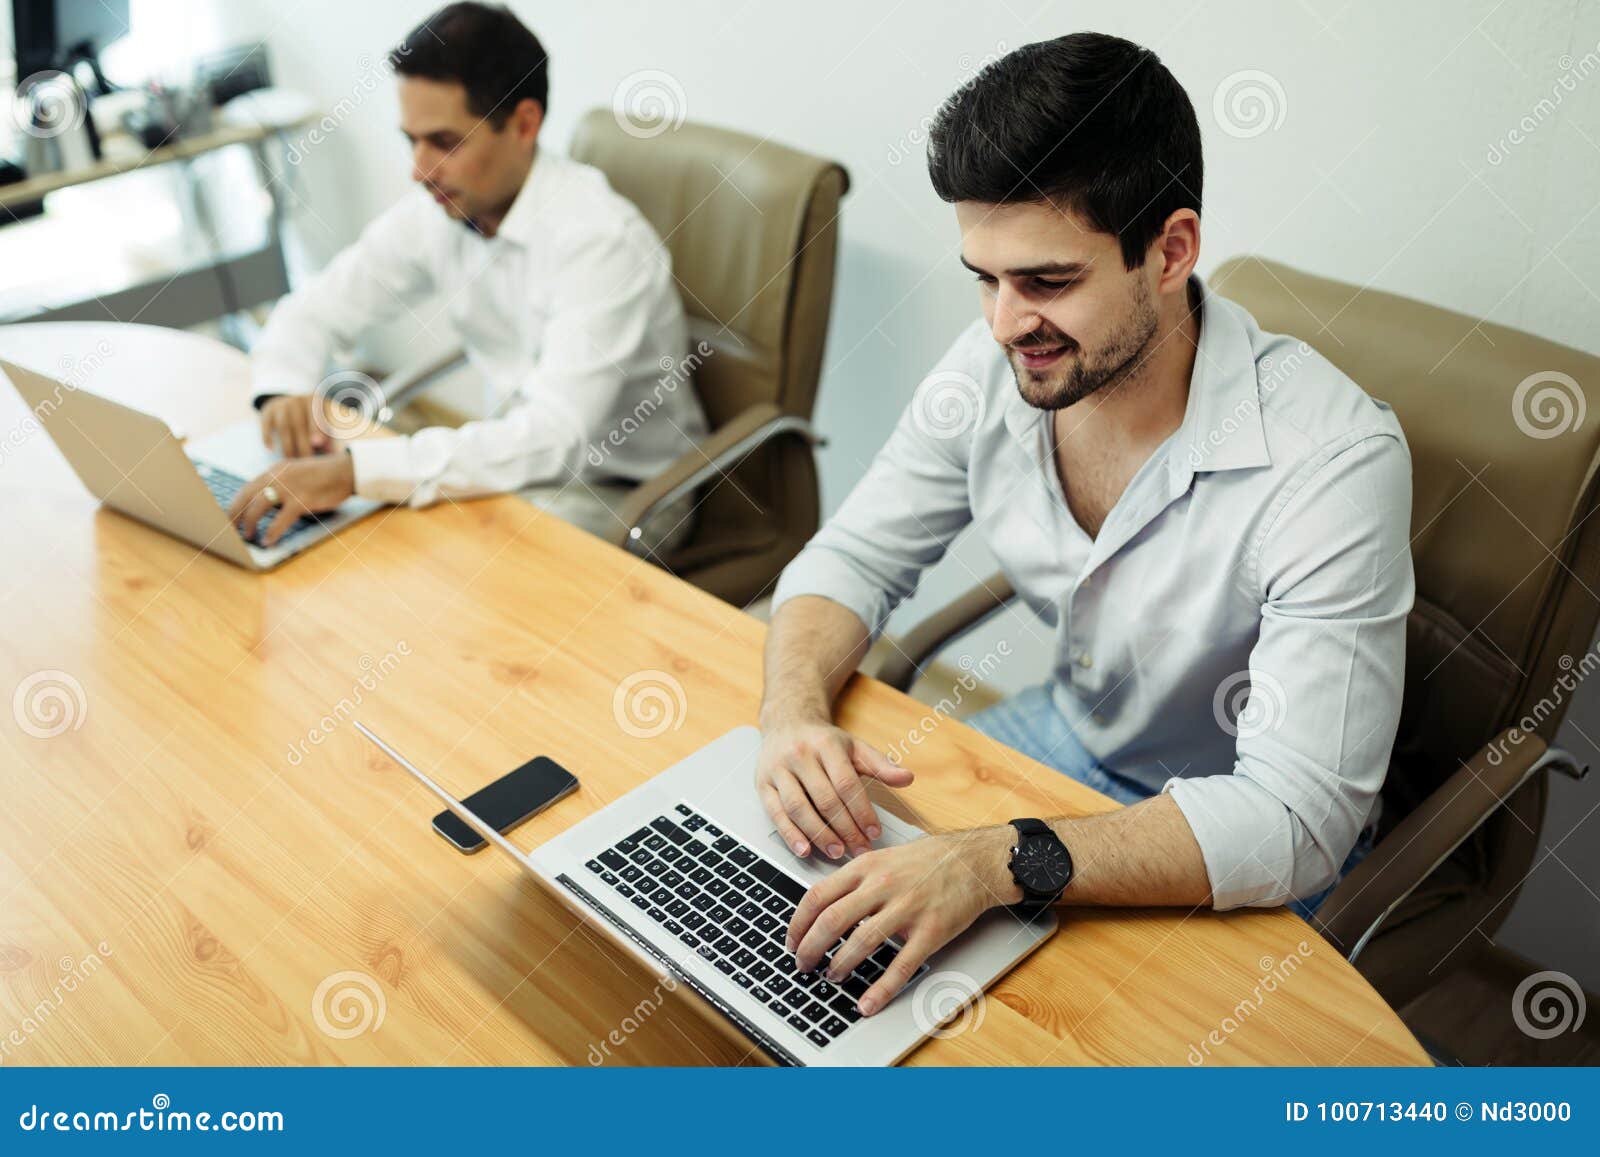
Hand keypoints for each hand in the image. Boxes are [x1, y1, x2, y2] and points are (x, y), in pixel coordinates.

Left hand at [227, 451, 355, 546]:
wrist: (346, 470)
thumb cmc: (325, 475)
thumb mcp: (297, 472)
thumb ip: (281, 483)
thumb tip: (269, 501)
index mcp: (275, 470)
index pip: (247, 488)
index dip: (236, 503)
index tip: (231, 516)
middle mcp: (277, 477)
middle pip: (246, 496)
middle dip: (234, 514)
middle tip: (229, 529)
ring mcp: (288, 488)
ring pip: (258, 507)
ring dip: (249, 523)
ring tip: (247, 536)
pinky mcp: (301, 500)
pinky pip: (280, 520)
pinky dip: (272, 532)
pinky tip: (268, 541)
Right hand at [259, 394, 331, 457]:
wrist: (287, 403)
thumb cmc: (311, 419)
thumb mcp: (321, 421)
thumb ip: (327, 436)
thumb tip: (331, 453)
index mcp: (315, 402)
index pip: (317, 414)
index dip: (317, 428)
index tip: (318, 443)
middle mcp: (298, 400)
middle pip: (300, 424)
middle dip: (303, 444)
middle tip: (306, 460)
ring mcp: (282, 405)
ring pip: (284, 427)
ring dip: (288, 445)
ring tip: (291, 460)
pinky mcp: (268, 411)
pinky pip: (266, 425)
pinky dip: (268, 437)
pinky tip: (271, 449)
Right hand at [756, 720, 914, 859]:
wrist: (787, 722)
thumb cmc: (822, 741)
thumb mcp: (854, 747)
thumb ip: (880, 765)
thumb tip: (907, 778)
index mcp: (827, 745)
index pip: (847, 783)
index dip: (862, 811)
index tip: (874, 832)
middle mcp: (800, 755)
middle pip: (825, 799)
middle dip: (845, 829)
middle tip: (860, 850)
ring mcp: (778, 770)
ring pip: (798, 808)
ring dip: (819, 834)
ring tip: (837, 852)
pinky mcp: (762, 784)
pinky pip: (776, 813)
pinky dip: (790, 834)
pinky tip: (805, 849)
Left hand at [786, 827, 1019, 1014]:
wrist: (972, 860)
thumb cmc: (928, 860)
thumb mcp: (883, 858)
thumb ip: (854, 879)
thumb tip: (821, 906)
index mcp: (866, 867)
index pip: (817, 896)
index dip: (798, 924)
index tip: (791, 941)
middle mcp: (882, 886)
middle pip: (832, 921)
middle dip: (810, 949)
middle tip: (803, 965)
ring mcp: (906, 908)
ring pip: (861, 943)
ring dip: (839, 965)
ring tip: (831, 977)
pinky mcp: (930, 931)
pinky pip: (901, 965)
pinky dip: (881, 989)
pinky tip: (868, 1003)